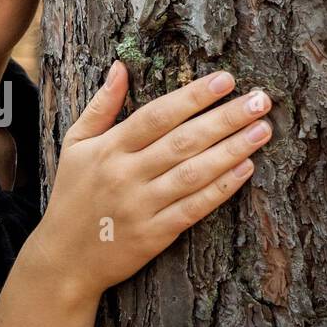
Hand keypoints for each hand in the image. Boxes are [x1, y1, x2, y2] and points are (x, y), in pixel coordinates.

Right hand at [24, 60, 271, 305]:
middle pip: (183, 141)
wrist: (64, 259)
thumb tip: (120, 67)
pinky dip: (221, 188)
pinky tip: (245, 169)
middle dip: (225, 118)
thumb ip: (100, 106)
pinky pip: (194, 208)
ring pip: (194, 173)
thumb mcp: (75, 146)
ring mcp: (142, 206)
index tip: (225, 80)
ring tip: (262, 130)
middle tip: (260, 100)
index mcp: (108, 149)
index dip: (193, 97)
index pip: (157, 115)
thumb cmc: (72, 196)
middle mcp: (126, 175)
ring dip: (232, 150)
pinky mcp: (155, 235)